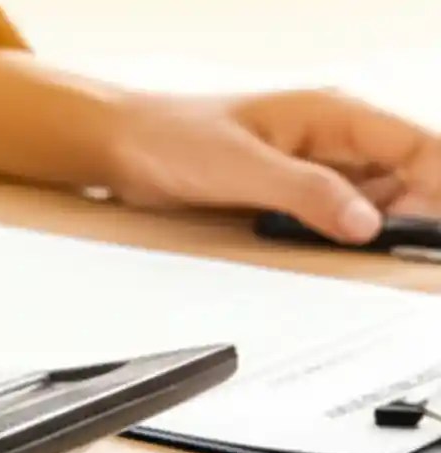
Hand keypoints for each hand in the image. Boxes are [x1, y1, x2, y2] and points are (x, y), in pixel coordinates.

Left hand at [0, 51, 440, 244]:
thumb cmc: (172, 139)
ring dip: (380, 231)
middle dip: (415, 216)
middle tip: (412, 257)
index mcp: (332, 114)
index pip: (418, 146)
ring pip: (375, 203)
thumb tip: (365, 223)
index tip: (440, 230)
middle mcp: (332, 138)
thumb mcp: (243, 169)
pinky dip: (346, 236)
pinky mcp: (292, 193)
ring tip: (380, 258)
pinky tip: (342, 251)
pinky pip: (337, 217)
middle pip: (408, 179)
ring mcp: (314, 167)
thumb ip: (307, 194)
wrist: (123, 148)